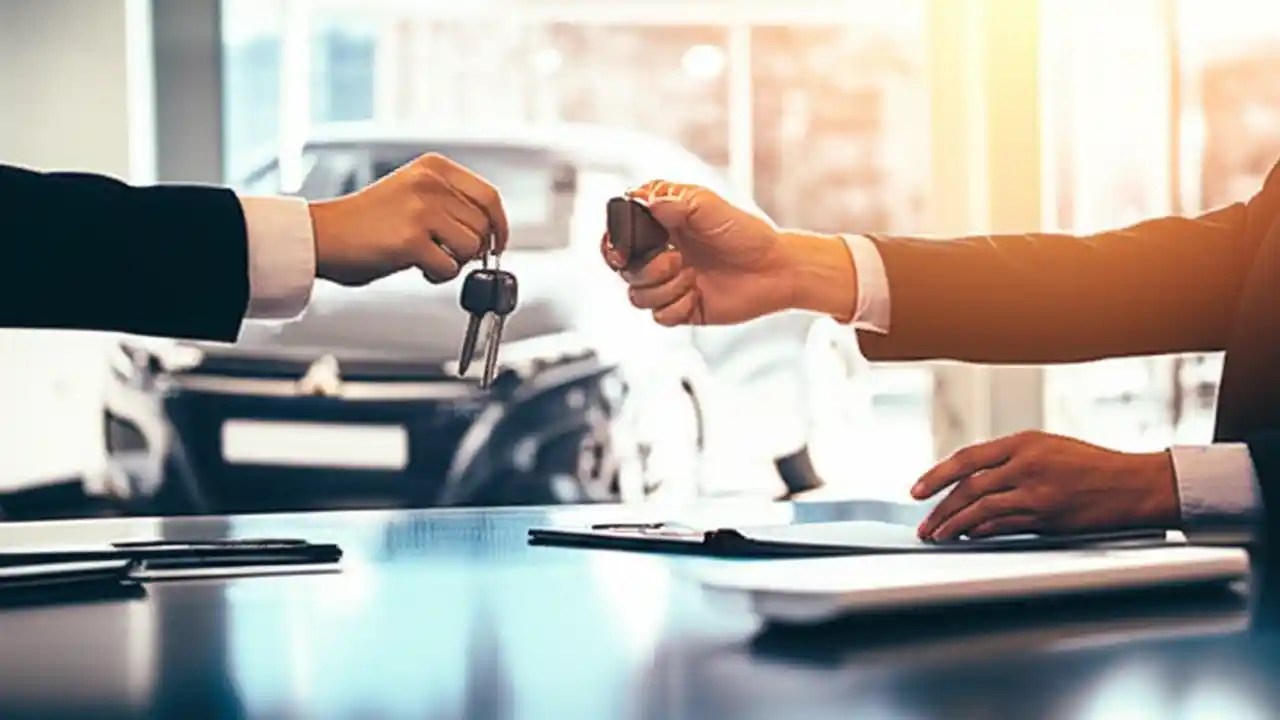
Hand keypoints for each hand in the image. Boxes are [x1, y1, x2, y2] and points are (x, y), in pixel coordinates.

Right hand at [308, 153, 508, 284]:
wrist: (320, 235)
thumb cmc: (363, 221)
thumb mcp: (411, 193)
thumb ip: (448, 202)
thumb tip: (489, 232)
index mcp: (433, 168)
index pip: (489, 197)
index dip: (499, 225)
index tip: (498, 243)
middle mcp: (430, 184)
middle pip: (483, 226)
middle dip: (470, 249)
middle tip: (446, 254)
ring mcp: (421, 211)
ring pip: (471, 248)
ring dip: (454, 262)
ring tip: (427, 258)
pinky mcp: (411, 240)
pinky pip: (449, 268)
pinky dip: (438, 276)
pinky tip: (417, 268)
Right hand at [600, 181, 855, 325]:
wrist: (776, 270)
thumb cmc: (747, 234)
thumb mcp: (709, 207)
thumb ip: (674, 202)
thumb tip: (643, 201)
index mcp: (661, 227)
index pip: (619, 234)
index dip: (613, 243)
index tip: (623, 248)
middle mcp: (661, 255)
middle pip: (623, 269)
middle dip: (643, 269)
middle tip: (674, 260)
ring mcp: (670, 284)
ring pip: (637, 295)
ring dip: (663, 288)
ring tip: (691, 277)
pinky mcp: (681, 309)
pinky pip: (659, 317)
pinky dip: (676, 307)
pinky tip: (697, 295)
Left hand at [911, 431, 1178, 540]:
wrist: (1133, 484)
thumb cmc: (1091, 464)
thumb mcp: (1047, 447)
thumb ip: (1009, 460)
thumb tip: (970, 482)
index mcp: (1023, 442)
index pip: (966, 458)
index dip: (936, 476)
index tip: (916, 491)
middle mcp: (1026, 465)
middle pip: (969, 488)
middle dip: (940, 508)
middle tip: (923, 525)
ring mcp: (1037, 494)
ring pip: (982, 511)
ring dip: (955, 526)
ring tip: (938, 536)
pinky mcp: (1048, 518)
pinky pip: (1004, 526)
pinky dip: (981, 532)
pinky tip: (968, 537)